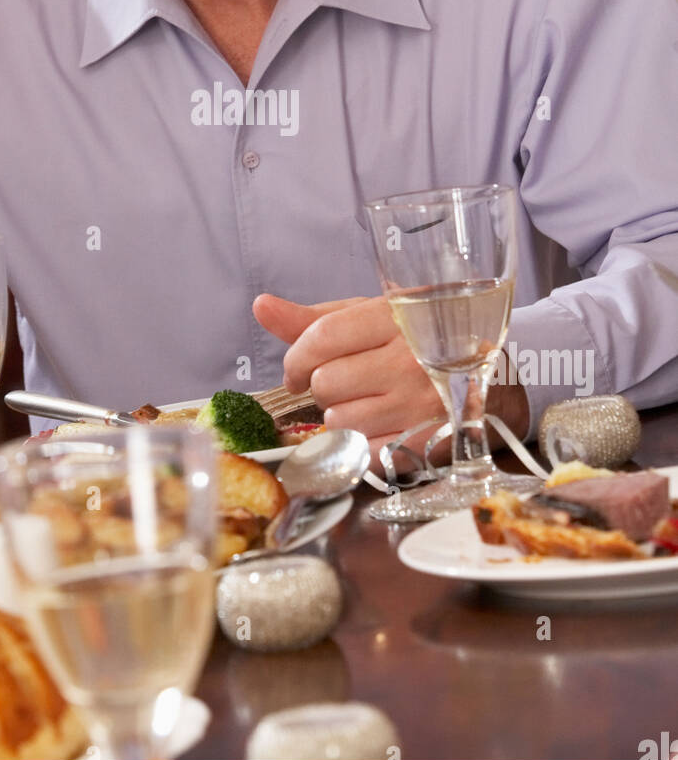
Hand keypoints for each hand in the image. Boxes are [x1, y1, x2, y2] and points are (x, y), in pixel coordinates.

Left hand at [253, 293, 529, 470]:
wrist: (500, 374)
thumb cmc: (422, 340)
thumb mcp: (374, 318)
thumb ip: (315, 318)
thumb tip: (260, 306)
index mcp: (394, 318)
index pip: (321, 337)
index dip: (297, 359)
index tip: (298, 371)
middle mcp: (409, 360)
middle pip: (326, 384)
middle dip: (325, 388)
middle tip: (349, 383)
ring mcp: (418, 405)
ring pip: (338, 422)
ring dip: (342, 417)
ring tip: (371, 403)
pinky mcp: (424, 443)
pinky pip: (361, 453)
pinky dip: (360, 445)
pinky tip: (380, 427)